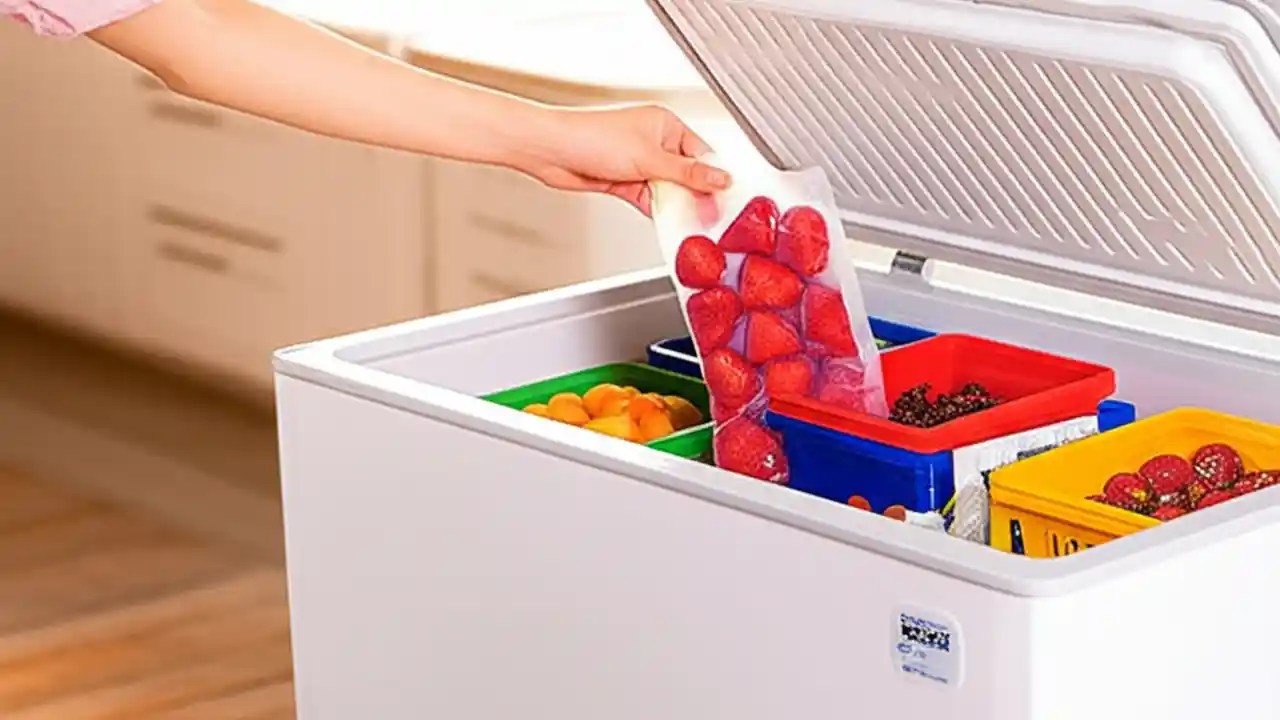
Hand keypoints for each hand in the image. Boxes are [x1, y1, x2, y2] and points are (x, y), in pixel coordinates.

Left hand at [519, 104, 731, 215]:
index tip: (724, 198)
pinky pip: (651, 200)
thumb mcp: (650, 158)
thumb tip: (720, 177)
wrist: (553, 152)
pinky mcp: (625, 181)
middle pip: (687, 175)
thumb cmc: (592, 138)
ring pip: (668, 190)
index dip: (713, 177)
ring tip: (690, 223)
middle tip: (709, 217)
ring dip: (676, 206)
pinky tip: (668, 223)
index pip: (701, 154)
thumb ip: (688, 174)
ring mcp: (639, 163)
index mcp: (665, 125)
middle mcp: (654, 142)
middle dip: (696, 196)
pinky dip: (659, 212)